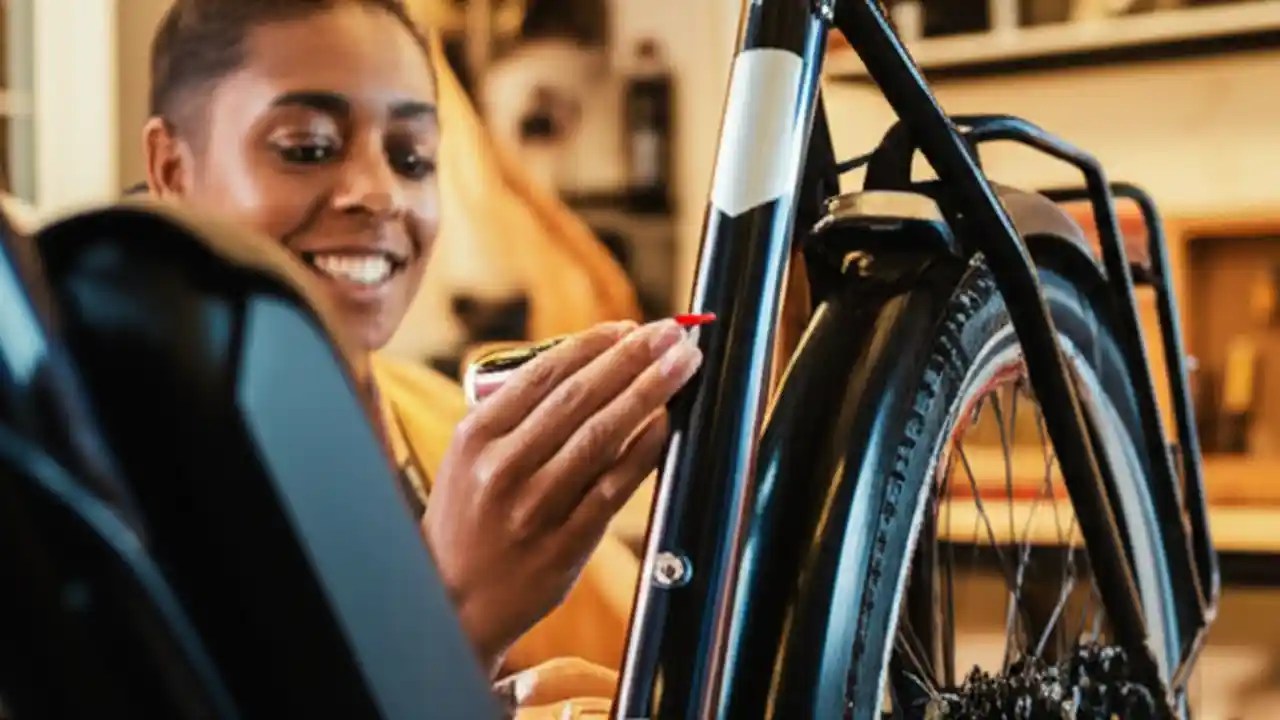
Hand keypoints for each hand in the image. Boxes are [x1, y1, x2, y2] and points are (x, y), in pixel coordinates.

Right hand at [423, 319, 702, 671]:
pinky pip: (614, 488)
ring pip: (602, 436)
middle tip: (672, 332)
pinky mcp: (565, 545)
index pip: (543, 374)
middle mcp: (503, 469)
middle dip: (632, 358)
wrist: (456, 601)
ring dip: (649, 392)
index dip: (593, 345)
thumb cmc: (470, 517)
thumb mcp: (469, 458)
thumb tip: (594, 362)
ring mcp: (535, 509)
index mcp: (475, 437)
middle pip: (579, 398)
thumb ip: (517, 413)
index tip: (629, 327)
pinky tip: (666, 423)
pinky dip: (644, 450)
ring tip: (682, 364)